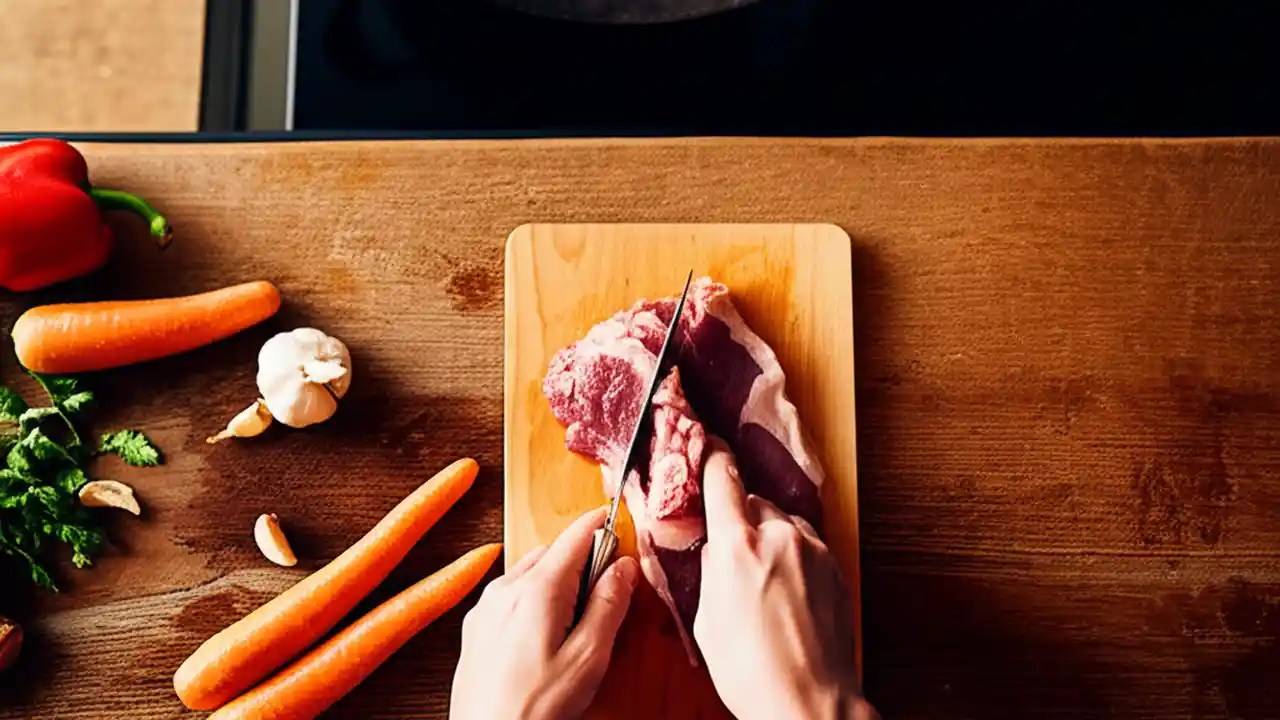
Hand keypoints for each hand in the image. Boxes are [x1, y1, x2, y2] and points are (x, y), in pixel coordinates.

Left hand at [450, 508, 639, 719]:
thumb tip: (625, 566)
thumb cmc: (536, 709)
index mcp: (537, 589)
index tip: (617, 522)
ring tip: (572, 628)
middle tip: (603, 600)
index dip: (601, 526)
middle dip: (581, 564)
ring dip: (555, 584)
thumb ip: (609, 606)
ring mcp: (485, 608)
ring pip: (529, 574)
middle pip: (552, 553)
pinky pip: (510, 597)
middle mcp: (505, 588)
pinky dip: (532, 603)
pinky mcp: (474, 629)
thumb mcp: (588, 659)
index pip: (576, 535)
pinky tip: (542, 641)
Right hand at [695, 441, 877, 719]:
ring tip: (763, 586)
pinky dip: (794, 559)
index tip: (708, 444)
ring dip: (771, 540)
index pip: (722, 477)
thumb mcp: (707, 618)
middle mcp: (779, 536)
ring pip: (783, 523)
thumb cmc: (750, 671)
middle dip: (741, 522)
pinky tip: (786, 596)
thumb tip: (716, 549)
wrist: (809, 701)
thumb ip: (712, 569)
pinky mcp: (836, 567)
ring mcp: (813, 550)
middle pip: (754, 503)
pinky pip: (807, 546)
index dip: (713, 456)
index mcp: (736, 545)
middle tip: (733, 557)